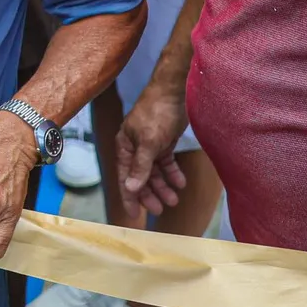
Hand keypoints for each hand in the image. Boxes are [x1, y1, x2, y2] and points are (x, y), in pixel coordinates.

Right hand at [115, 84, 188, 220]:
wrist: (174, 90)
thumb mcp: (149, 142)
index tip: (135, 216)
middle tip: (162, 209)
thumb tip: (130, 188)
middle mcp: (134, 147)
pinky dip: (173, 173)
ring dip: (164, 186)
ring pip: (155, 172)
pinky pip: (166, 162)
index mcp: (124, 147)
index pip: (125, 178)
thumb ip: (140, 166)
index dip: (129, 197)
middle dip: (150, 194)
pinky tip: (181, 182)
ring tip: (175, 199)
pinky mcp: (163, 141)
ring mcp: (149, 145)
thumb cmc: (157, 113)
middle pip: (140, 177)